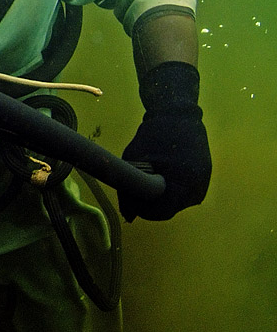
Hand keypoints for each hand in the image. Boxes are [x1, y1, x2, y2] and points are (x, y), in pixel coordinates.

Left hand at [119, 62, 210, 220]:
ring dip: (160, 194)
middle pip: (168, 208)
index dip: (141, 208)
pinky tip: (160, 171)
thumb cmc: (153, 136)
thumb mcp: (134, 161)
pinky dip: (169, 186)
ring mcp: (204, 184)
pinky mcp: (204, 178)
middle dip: (150, 201)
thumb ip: (129, 190)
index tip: (129, 197)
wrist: (179, 115)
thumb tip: (128, 216)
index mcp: (183, 185)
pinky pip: (183, 192)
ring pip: (176, 202)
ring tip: (148, 174)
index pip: (161, 212)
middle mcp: (198, 189)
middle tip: (134, 184)